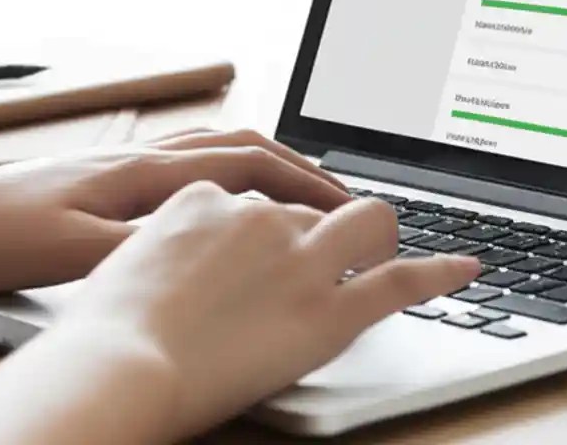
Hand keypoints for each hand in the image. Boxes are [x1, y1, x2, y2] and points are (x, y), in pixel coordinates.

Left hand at [0, 128, 351, 292]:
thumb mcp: (74, 255)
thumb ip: (144, 251)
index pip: (246, 165)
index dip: (303, 183)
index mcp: (144, 172)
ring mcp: (124, 162)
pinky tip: (224, 197)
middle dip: (298, 167)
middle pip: (242, 144)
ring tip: (299, 192)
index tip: (344, 205)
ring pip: (216, 147)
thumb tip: (213, 251)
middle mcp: (142, 157)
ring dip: (266, 163)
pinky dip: (227, 171)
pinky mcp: (107, 177)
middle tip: (339, 198)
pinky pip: (188, 161)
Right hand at [59, 182, 480, 438]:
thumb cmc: (100, 334)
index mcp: (203, 198)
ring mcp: (299, 256)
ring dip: (371, 241)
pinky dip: (440, 272)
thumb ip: (164, 253)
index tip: (267, 253)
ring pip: (363, 225)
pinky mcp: (329, 307)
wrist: (116, 367)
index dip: (267, 233)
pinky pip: (401, 279)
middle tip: (325, 260)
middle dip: (323, 229)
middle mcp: (259, 215)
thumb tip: (176, 268)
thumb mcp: (122, 267)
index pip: (256, 202)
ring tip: (375, 260)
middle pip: (312, 209)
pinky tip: (465, 269)